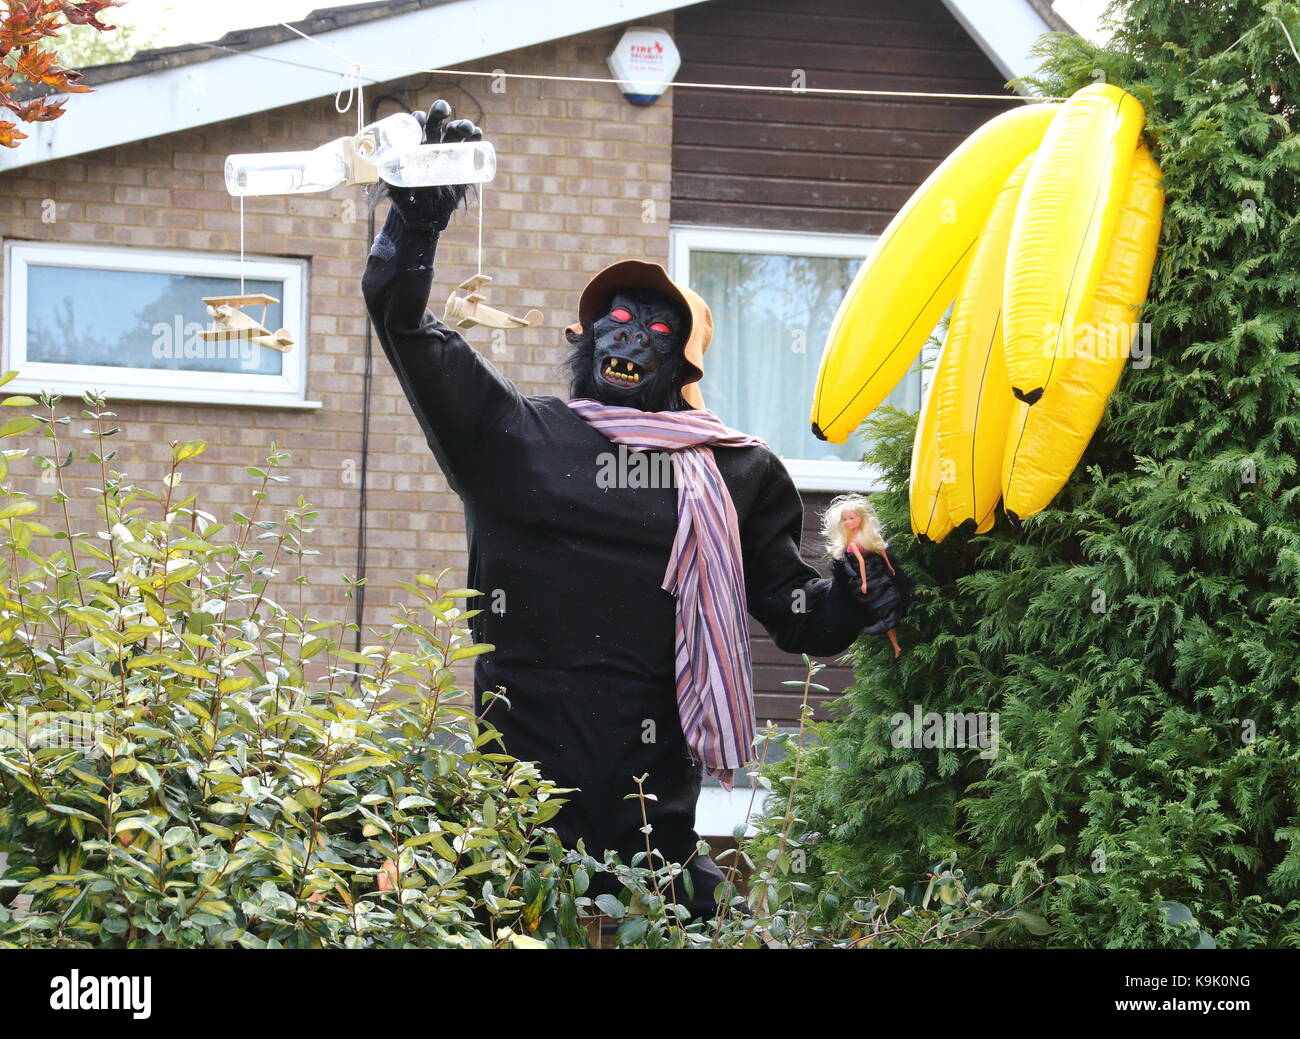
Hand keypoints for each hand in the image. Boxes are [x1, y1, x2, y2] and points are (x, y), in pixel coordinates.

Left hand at [380, 99, 482, 233]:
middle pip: (437, 123)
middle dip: (440, 112)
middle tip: (444, 111)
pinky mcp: (463, 165)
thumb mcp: (394, 192)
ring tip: (467, 128)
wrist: (423, 220)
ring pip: (455, 132)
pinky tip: (477, 134)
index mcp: (414, 147)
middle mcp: (431, 146)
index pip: (416, 126)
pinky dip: (476, 138)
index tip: (419, 120)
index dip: (418, 119)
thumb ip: (388, 182)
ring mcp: (449, 154)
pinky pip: (471, 147)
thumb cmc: (405, 204)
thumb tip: (377, 174)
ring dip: (461, 124)